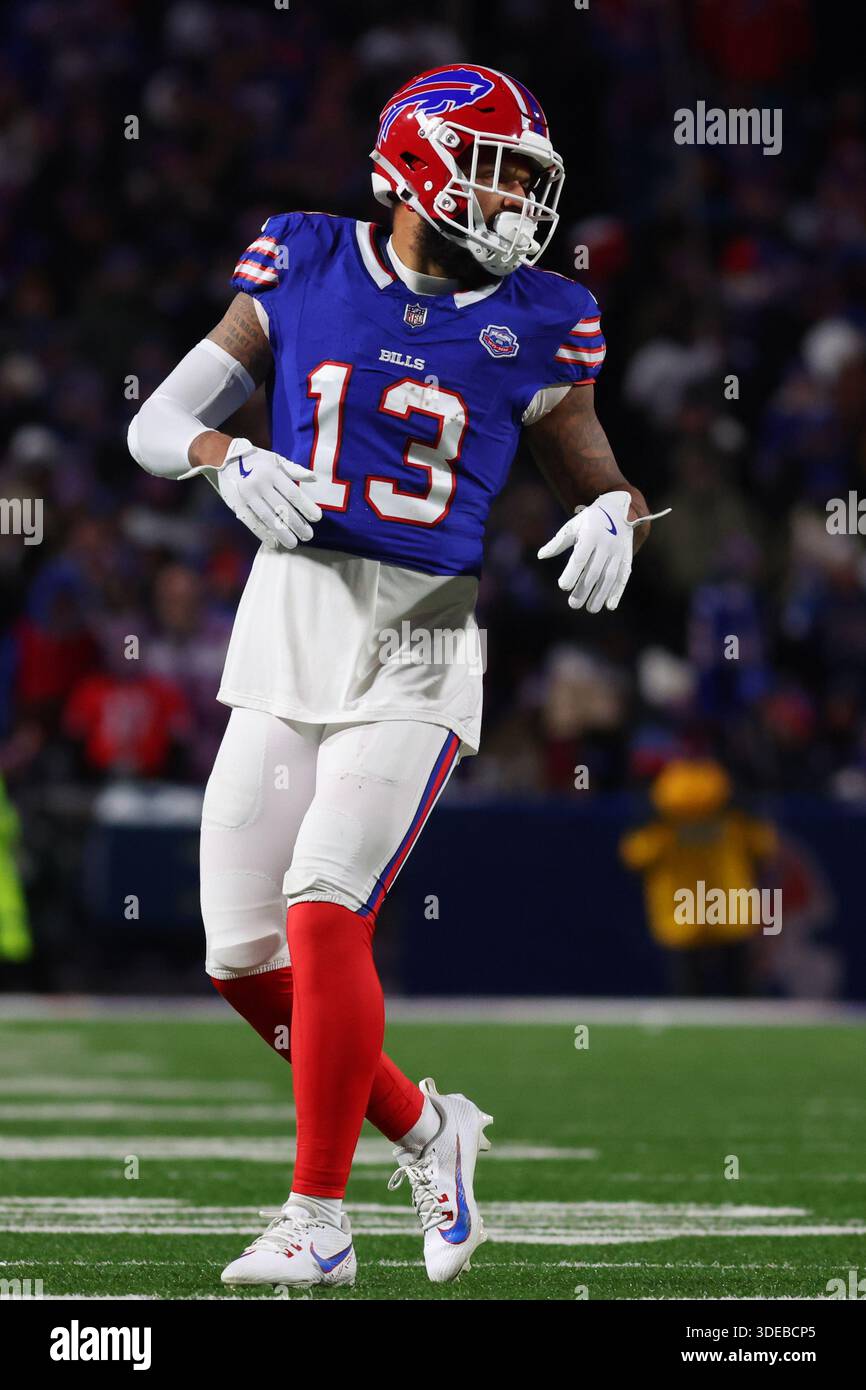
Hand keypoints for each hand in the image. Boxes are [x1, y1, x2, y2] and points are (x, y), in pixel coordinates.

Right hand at [212, 438, 322, 550]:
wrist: (223, 457)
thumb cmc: (255, 460)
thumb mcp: (275, 459)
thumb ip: (295, 469)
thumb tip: (314, 478)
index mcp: (272, 472)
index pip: (292, 493)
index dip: (306, 507)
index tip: (317, 518)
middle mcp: (260, 484)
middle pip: (282, 508)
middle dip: (297, 524)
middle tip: (308, 536)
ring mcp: (247, 495)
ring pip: (267, 518)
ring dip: (281, 533)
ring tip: (293, 543)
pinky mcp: (236, 504)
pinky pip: (251, 522)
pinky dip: (262, 534)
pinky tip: (272, 542)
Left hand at [537, 489, 667, 612]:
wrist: (619, 509)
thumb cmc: (589, 521)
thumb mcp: (573, 526)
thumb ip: (558, 542)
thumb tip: (541, 555)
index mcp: (590, 535)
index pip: (580, 557)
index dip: (572, 573)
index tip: (563, 586)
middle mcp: (606, 544)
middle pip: (594, 571)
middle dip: (584, 589)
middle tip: (573, 605)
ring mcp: (618, 552)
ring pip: (610, 577)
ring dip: (601, 594)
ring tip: (590, 609)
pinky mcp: (627, 558)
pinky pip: (623, 577)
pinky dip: (618, 592)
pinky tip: (610, 606)